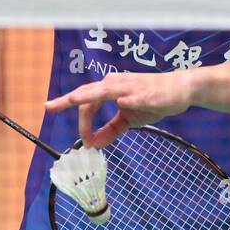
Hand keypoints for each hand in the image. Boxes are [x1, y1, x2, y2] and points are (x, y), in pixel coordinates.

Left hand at [45, 71, 196, 147]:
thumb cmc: (151, 101)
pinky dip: (127, 100)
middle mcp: (116, 84)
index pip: (88, 105)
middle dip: (68, 101)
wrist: (179, 90)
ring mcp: (131, 87)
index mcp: (109, 88)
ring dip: (90, 95)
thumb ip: (111, 130)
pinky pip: (135, 96)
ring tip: (74, 98)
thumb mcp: (128, 119)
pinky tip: (121, 102)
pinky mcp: (147, 93)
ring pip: (106, 90)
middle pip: (89, 93)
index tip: (85, 142)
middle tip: (50, 107)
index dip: (83, 124)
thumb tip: (93, 145)